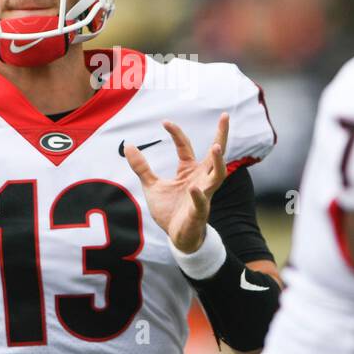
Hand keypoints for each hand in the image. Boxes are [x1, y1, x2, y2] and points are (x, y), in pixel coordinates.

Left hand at [125, 113, 229, 253]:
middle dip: (221, 135)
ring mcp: (203, 194)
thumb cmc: (169, 210)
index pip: (185, 146)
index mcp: (189, 170)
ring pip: (217, 175)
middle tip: (225, 116)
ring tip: (216, 147)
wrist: (177, 237)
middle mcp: (201, 178)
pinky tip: (193, 188)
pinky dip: (198, 196)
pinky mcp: (199, 211)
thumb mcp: (151, 185)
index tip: (165, 122)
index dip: (176, 133)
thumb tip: (129, 145)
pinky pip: (201, 201)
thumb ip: (142, 167)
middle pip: (215, 153)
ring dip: (218, 161)